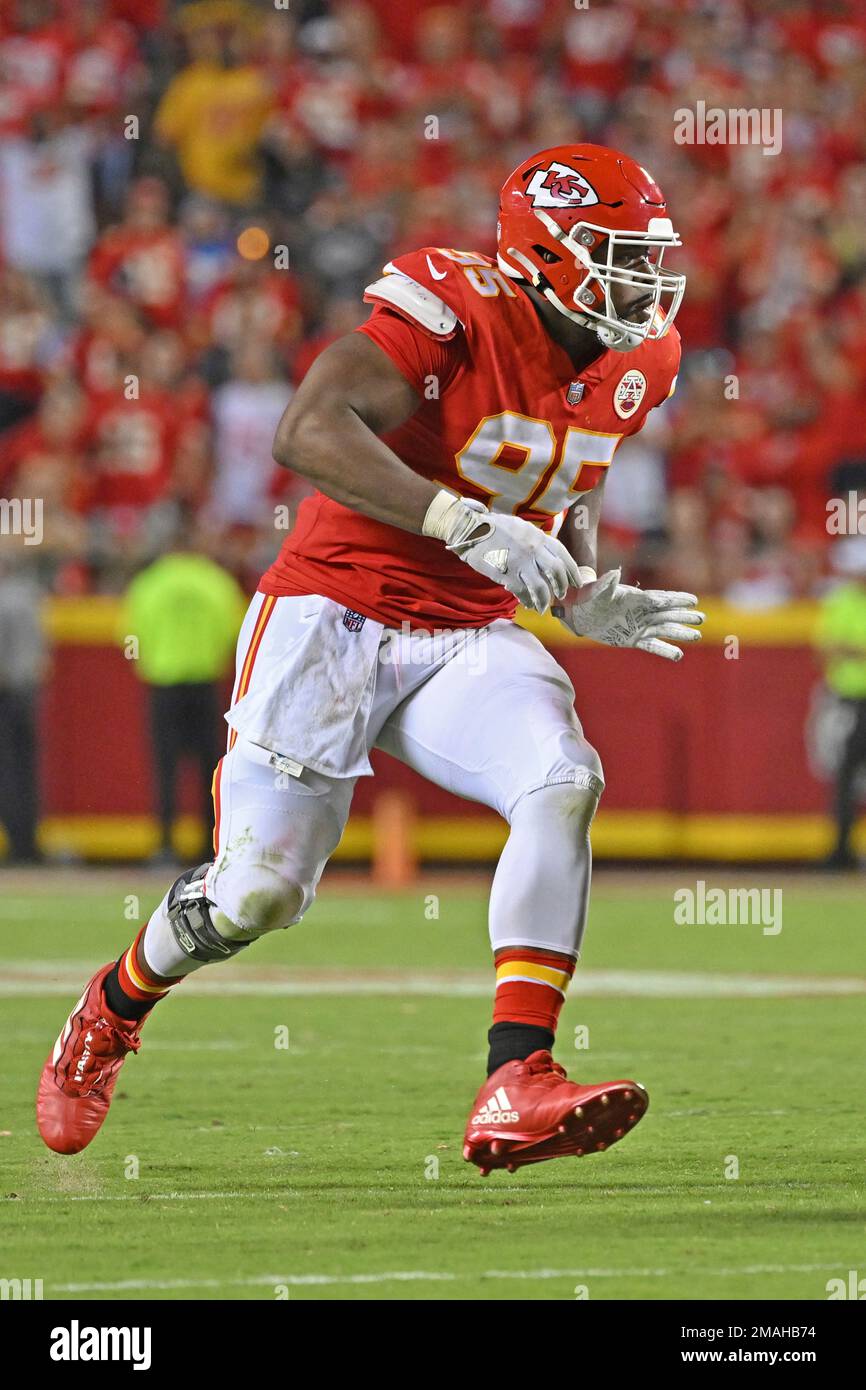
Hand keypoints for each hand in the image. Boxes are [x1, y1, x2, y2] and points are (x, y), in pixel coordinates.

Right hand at [423, 490, 583, 611]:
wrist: (469, 529)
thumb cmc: (492, 527)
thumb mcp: (519, 526)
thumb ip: (534, 539)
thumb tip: (545, 554)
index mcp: (537, 535)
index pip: (562, 553)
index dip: (572, 569)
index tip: (577, 581)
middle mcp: (532, 549)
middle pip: (556, 572)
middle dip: (561, 586)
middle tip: (561, 595)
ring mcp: (520, 562)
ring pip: (541, 587)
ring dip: (544, 599)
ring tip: (544, 606)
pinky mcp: (506, 573)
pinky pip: (522, 592)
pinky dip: (527, 600)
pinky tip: (528, 604)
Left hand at [555, 568, 704, 660]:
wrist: (582, 614)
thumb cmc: (589, 598)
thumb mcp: (597, 590)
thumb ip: (607, 583)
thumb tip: (614, 573)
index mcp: (637, 599)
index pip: (662, 599)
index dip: (677, 599)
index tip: (693, 600)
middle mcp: (642, 612)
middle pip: (668, 614)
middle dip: (684, 616)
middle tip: (701, 618)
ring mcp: (640, 626)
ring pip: (665, 630)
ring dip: (680, 633)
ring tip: (697, 635)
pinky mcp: (634, 639)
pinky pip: (652, 645)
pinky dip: (665, 650)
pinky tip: (678, 655)